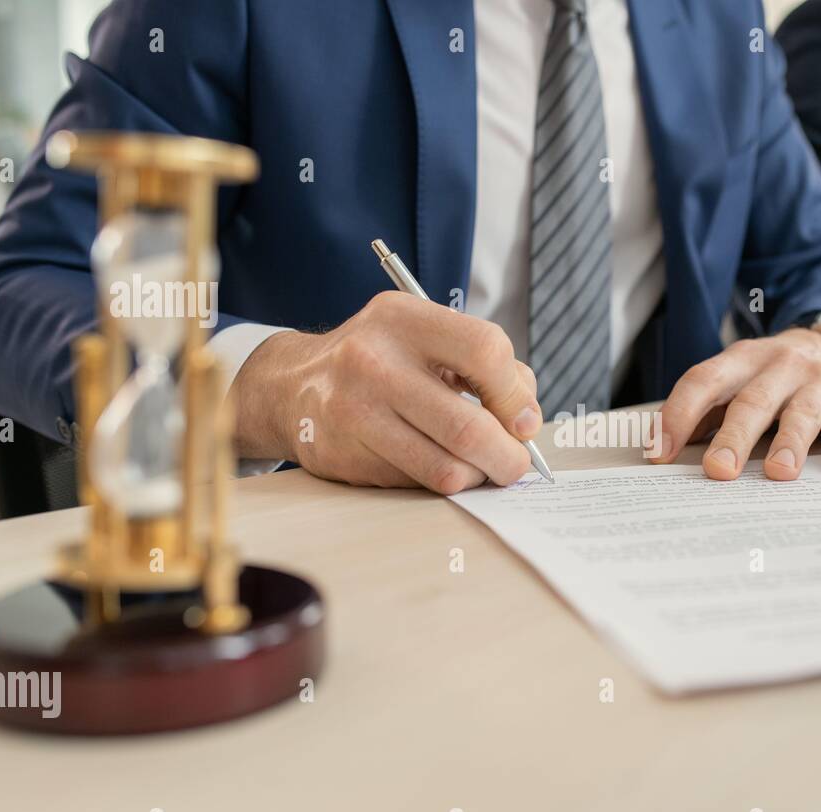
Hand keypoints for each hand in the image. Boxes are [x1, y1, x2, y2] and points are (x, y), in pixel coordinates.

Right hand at [229, 292, 541, 492]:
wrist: (293, 386)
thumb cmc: (382, 359)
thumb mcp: (425, 335)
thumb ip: (485, 366)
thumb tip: (526, 421)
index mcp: (402, 319)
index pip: (485, 349)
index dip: (516, 394)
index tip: (523, 419)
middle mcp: (373, 362)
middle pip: (469, 427)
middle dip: (508, 457)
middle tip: (516, 463)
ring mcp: (354, 413)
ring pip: (446, 469)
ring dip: (479, 477)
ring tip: (482, 467)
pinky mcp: (344, 457)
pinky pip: (417, 484)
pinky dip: (442, 481)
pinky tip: (437, 464)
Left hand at [651, 328, 820, 479]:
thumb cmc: (773, 377)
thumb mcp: (738, 381)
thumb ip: (705, 412)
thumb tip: (660, 451)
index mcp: (740, 361)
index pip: (703, 382)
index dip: (679, 414)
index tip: (659, 453)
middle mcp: (779, 366)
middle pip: (752, 402)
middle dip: (733, 437)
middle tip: (717, 470)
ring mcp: (818, 382)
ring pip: (801, 414)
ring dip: (789, 444)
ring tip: (779, 473)